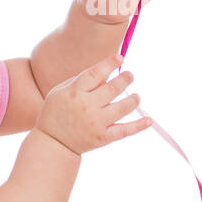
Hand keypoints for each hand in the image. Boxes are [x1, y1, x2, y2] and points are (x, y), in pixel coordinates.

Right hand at [35, 52, 150, 154]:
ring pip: (122, 107)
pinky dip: (138, 125)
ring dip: (133, 99)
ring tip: (136, 96)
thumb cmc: (56, 112)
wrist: (52, 143)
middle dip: (125, 79)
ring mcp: (96, 123)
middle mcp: (87, 106)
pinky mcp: (102, 138)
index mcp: (74, 92)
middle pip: (112, 89)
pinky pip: (124, 130)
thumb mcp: (60, 91)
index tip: (120, 58)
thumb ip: (81, 80)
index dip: (109, 64)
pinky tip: (149, 120)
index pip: (95, 73)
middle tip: (131, 76)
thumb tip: (106, 72)